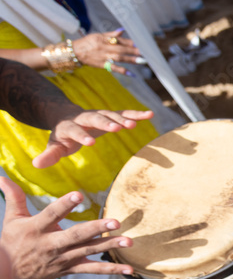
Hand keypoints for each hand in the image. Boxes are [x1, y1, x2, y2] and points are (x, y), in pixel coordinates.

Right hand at [0, 177, 132, 278]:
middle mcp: (52, 244)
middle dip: (96, 228)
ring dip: (109, 246)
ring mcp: (63, 258)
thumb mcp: (12, 218)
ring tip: (128, 241)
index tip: (78, 194)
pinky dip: (111, 270)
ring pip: (88, 252)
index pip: (52, 214)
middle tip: (115, 221)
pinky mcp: (70, 269)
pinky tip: (129, 269)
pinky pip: (93, 270)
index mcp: (37, 228)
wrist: (10, 274)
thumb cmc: (13, 241)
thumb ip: (13, 196)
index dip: (65, 205)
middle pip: (76, 235)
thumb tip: (2, 176)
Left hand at [33, 106, 152, 167]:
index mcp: (70, 126)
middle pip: (95, 118)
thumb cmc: (62, 136)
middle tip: (117, 128)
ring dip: (122, 118)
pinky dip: (136, 114)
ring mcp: (99, 115)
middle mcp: (85, 118)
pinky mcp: (111, 116)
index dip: (82, 135)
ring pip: (111, 114)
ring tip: (134, 124)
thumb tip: (36, 165)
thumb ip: (49, 155)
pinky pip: (124, 114)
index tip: (91, 142)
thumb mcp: (54, 146)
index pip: (75, 130)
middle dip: (106, 122)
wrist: (67, 117)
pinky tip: (150, 115)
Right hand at [71, 31, 143, 72]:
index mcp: (104, 39)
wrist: (74, 52)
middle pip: (122, 49)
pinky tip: (132, 74)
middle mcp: (105, 47)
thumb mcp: (98, 35)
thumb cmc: (87, 42)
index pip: (120, 40)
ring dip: (131, 59)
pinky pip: (113, 68)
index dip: (130, 42)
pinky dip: (122, 71)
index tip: (140, 43)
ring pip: (119, 58)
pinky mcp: (102, 65)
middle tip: (145, 52)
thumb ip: (111, 34)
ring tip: (142, 61)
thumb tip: (123, 30)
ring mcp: (104, 57)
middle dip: (134, 50)